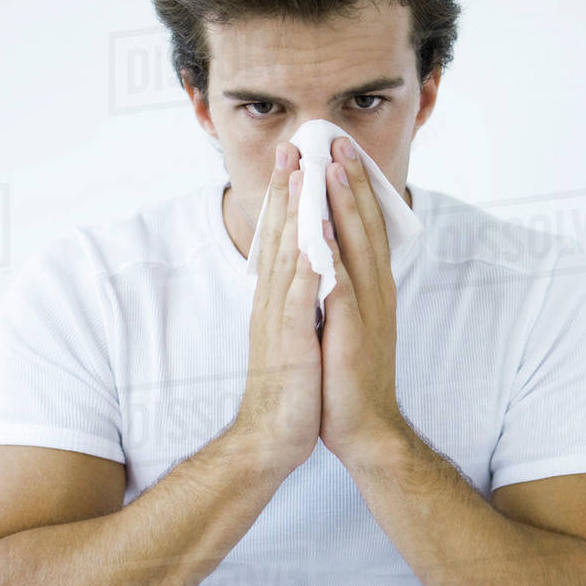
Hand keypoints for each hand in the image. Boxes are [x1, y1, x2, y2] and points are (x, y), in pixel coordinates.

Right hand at [234, 144, 320, 475]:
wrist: (275, 438)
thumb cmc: (292, 388)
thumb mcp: (295, 334)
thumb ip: (298, 300)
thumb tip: (308, 268)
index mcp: (278, 300)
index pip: (283, 238)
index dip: (289, 198)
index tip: (297, 160)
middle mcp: (273, 303)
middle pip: (279, 237)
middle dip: (287, 191)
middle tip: (293, 147)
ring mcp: (278, 322)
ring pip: (286, 259)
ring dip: (294, 217)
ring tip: (303, 177)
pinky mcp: (289, 346)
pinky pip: (298, 302)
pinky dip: (305, 271)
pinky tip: (312, 244)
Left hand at [319, 137, 405, 463]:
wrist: (364, 429)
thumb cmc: (350, 379)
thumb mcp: (347, 325)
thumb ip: (343, 291)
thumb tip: (331, 260)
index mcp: (369, 290)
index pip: (362, 229)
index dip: (351, 190)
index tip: (336, 154)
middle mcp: (373, 293)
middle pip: (363, 227)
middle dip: (349, 182)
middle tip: (335, 141)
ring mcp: (365, 311)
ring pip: (356, 247)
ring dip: (344, 206)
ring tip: (331, 167)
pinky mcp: (353, 333)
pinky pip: (343, 286)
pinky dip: (335, 256)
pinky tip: (325, 230)